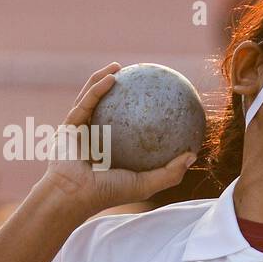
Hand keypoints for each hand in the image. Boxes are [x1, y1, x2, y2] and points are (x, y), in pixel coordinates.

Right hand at [37, 63, 198, 217]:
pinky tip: (112, 77)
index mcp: (111, 150)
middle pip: (107, 107)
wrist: (74, 195)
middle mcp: (95, 138)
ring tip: (118, 66)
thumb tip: (193, 155)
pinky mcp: (69, 125)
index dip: (138, 112)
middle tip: (135, 76)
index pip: (126, 128)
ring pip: (91, 98)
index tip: (155, 98)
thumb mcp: (146, 184)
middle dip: (118, 89)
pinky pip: (86, 102)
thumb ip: (170, 172)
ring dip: (102, 78)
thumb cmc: (108, 193)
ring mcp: (80, 130)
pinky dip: (97, 88)